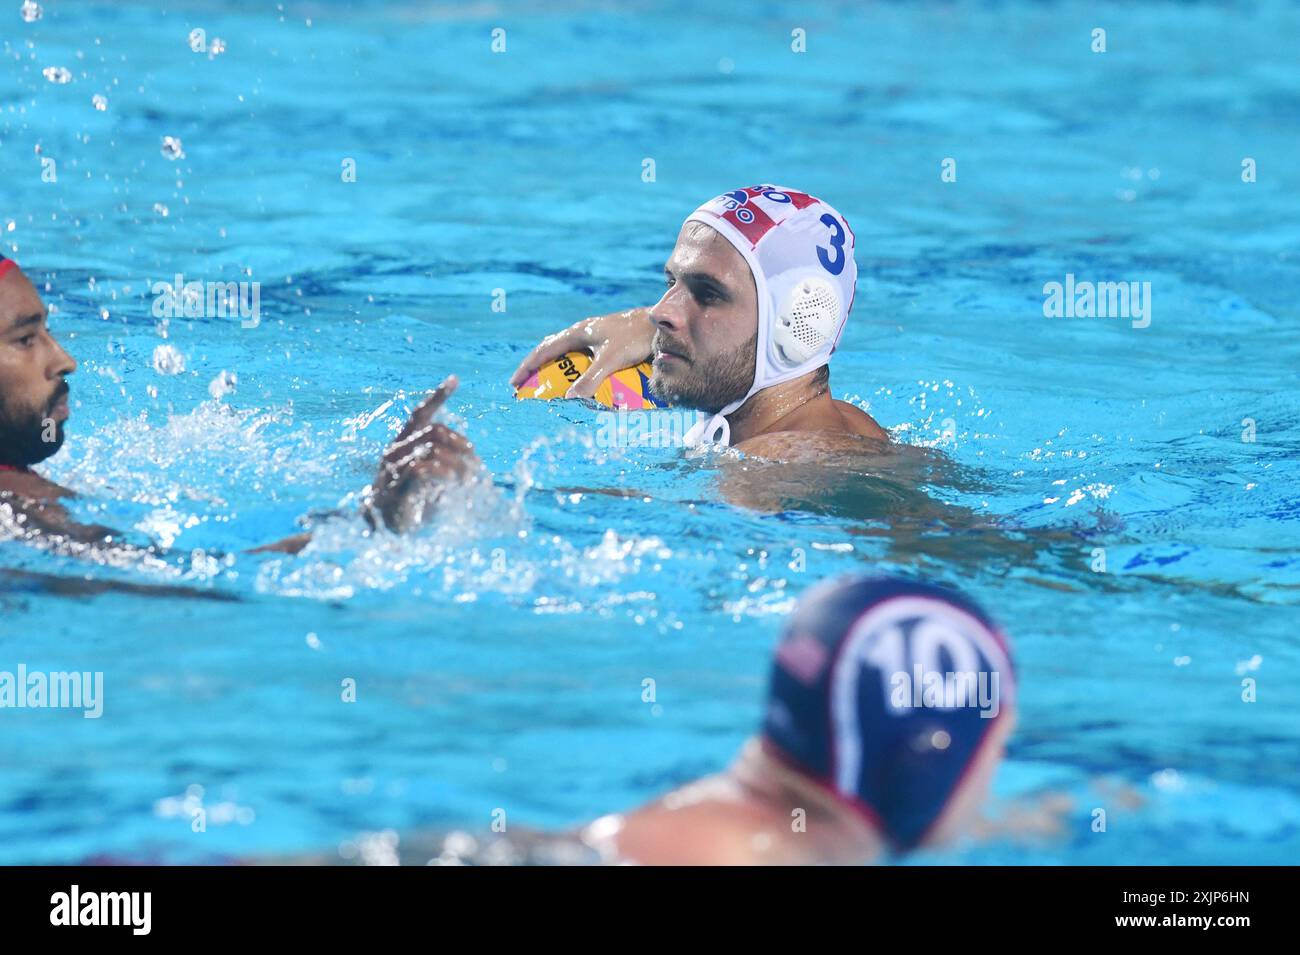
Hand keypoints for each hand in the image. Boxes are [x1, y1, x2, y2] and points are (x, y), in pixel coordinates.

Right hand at [367, 375, 481, 532]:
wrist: (387, 529)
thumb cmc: (413, 501)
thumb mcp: (433, 480)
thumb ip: (448, 466)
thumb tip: (475, 462)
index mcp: (404, 444)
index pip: (420, 414)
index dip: (437, 396)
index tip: (454, 380)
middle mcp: (395, 450)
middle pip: (433, 431)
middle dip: (459, 443)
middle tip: (474, 462)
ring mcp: (392, 468)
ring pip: (431, 449)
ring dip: (456, 463)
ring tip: (466, 480)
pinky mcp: (394, 486)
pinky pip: (420, 469)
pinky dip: (441, 472)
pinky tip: (450, 482)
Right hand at [509, 307, 654, 399]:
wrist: (660, 324)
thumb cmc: (635, 338)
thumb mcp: (610, 359)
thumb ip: (590, 380)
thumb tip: (568, 400)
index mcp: (578, 332)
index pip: (544, 350)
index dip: (527, 367)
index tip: (514, 383)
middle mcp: (584, 332)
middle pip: (552, 350)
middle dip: (538, 367)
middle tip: (528, 386)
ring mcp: (596, 336)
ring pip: (569, 353)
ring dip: (559, 369)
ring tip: (552, 387)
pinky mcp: (609, 341)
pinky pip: (588, 358)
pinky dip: (581, 371)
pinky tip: (587, 385)